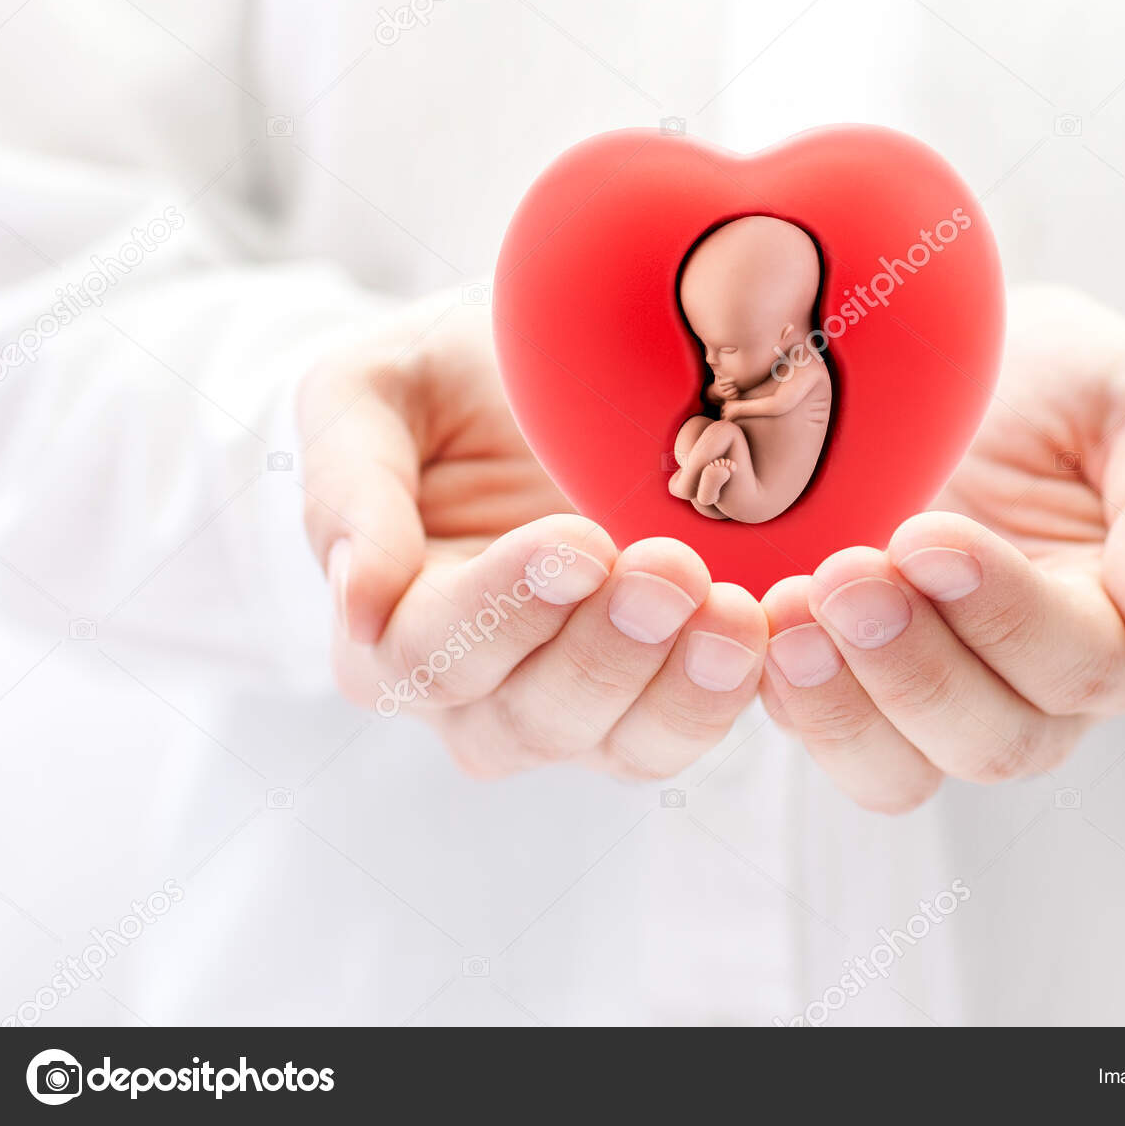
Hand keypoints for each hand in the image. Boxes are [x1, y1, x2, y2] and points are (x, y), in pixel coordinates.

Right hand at [297, 299, 765, 778]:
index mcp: (389, 628)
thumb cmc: (433, 387)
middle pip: (531, 717)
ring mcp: (573, 704)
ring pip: (620, 743)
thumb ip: (350, 486)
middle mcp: (476, 694)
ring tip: (736, 616)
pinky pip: (689, 725)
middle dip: (606, 649)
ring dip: (681, 690)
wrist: (525, 382)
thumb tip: (356, 598)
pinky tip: (774, 632)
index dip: (503, 609)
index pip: (430, 652)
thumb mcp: (366, 396)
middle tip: (671, 569)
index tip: (577, 542)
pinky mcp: (655, 691)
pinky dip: (734, 691)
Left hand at [758, 287, 1124, 812]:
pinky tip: (760, 629)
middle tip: (844, 572)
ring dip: (844, 705)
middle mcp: (1041, 689)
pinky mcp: (856, 686)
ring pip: (907, 773)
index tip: (927, 534)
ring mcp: (942, 694)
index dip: (1009, 616)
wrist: (952, 361)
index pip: (1091, 666)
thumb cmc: (1060, 383)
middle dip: (914, 665)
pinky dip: (790, 701)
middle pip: (997, 741)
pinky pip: (829, 741)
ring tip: (790, 616)